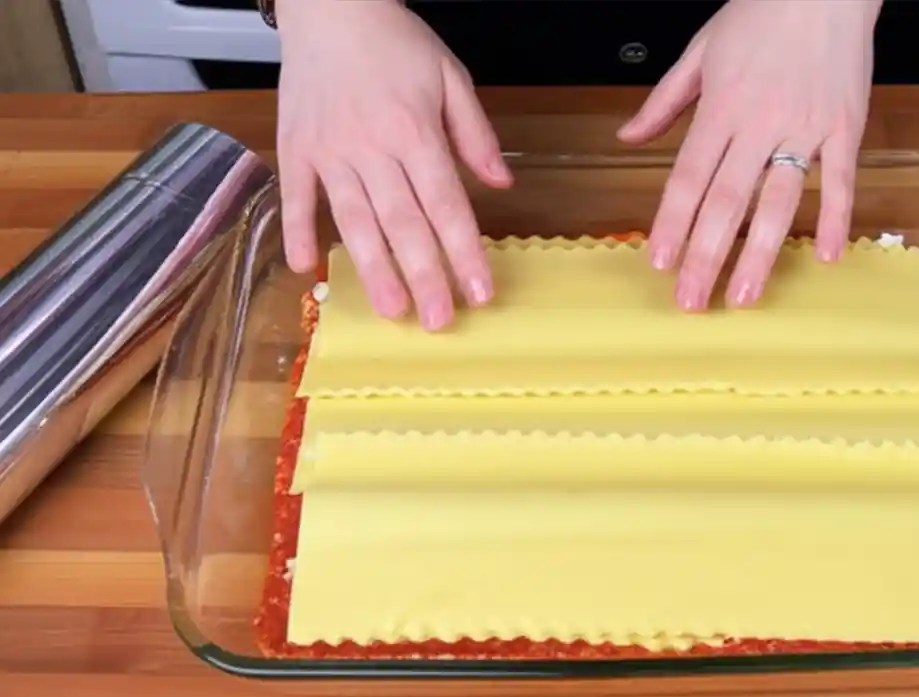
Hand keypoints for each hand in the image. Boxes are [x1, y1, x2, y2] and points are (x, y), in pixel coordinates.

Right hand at [275, 0, 510, 329]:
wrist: (329, 5)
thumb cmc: (394, 41)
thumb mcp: (450, 76)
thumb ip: (474, 134)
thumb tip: (501, 183)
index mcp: (415, 131)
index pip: (446, 203)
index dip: (463, 251)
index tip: (478, 292)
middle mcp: (371, 146)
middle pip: (403, 222)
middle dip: (424, 276)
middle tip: (439, 321)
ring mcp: (329, 150)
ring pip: (353, 219)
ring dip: (372, 268)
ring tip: (390, 310)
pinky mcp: (294, 148)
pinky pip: (295, 196)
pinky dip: (298, 231)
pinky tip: (304, 268)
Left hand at [618, 0, 879, 310]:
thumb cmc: (762, 11)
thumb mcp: (700, 50)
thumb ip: (663, 102)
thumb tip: (626, 137)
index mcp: (721, 106)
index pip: (690, 176)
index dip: (673, 222)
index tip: (659, 261)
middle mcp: (761, 122)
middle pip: (728, 201)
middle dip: (707, 255)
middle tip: (692, 300)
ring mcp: (806, 127)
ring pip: (779, 200)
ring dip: (760, 253)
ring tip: (744, 295)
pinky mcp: (845, 126)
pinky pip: (840, 180)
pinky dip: (834, 219)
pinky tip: (826, 256)